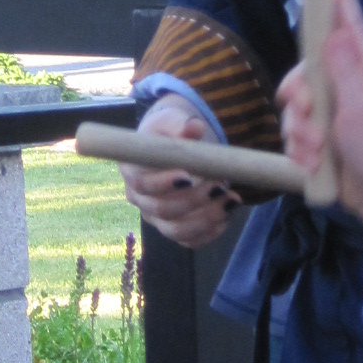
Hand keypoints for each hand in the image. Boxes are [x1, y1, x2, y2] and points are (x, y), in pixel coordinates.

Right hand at [121, 98, 240, 248]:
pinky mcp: (175, 229)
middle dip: (193, 200)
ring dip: (206, 218)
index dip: (164, 184)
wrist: (178, 147)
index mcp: (133, 170)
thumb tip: (193, 127)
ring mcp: (157, 218)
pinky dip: (211, 231)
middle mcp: (140, 199)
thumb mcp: (174, 122)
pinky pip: (191, 241)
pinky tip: (229, 212)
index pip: (142, 184)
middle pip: (161, 210)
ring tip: (230, 199)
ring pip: (176, 231)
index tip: (189, 176)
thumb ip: (182, 126)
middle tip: (218, 184)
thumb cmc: (171, 132)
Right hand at [278, 0, 362, 222]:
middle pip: (305, 70)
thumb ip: (344, 72)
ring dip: (298, 131)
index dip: (336, 1)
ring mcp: (334, 112)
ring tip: (315, 152)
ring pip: (296, 105)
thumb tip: (333, 32)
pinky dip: (298, 149)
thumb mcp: (362, 111)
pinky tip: (313, 164)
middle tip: (303, 111)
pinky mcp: (322, 136)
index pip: (348, 27)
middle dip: (297, 95)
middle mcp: (348, 87)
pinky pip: (295, 131)